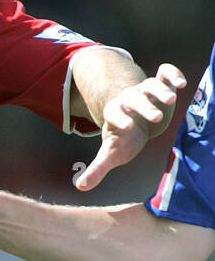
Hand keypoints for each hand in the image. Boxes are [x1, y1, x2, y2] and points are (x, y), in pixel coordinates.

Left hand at [75, 63, 184, 191]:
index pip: (113, 112)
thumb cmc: (124, 140)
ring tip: (171, 100)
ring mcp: (145, 90)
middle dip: (144, 107)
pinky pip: (165, 73)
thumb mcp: (110, 154)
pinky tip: (181, 84)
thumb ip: (97, 169)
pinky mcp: (161, 84)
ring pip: (151, 84)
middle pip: (134, 98)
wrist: (137, 122)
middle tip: (156, 118)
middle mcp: (129, 99)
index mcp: (114, 114)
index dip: (119, 117)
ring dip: (160, 90)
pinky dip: (173, 74)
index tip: (128, 126)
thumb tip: (80, 187)